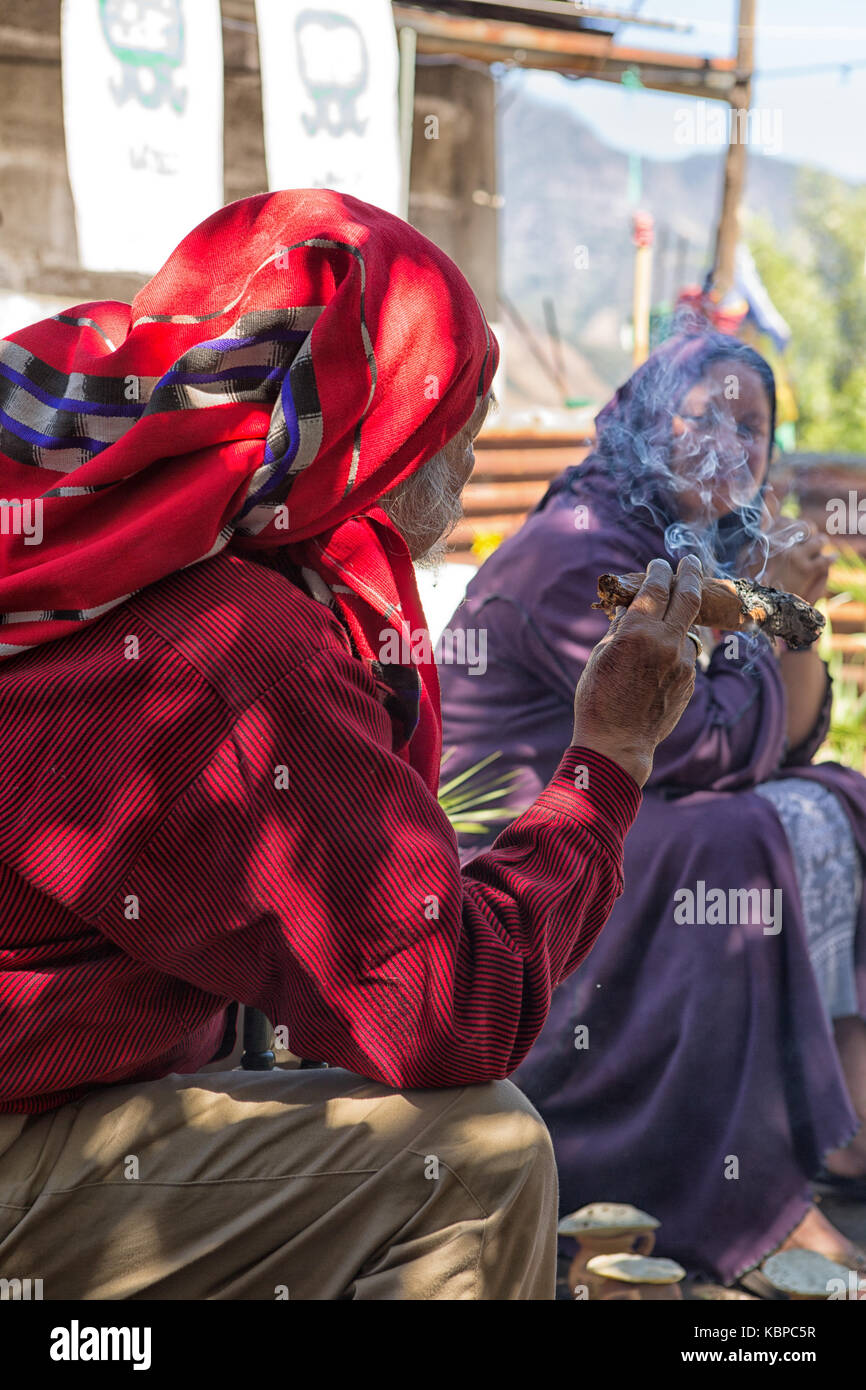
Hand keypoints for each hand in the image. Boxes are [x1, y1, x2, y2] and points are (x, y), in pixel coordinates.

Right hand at [572, 556, 702, 786]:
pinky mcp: (690, 680)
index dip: (658, 571)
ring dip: (680, 618)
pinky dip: (675, 648)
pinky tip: (658, 660)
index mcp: (638, 632)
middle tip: (689, 561)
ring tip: (670, 615)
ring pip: (688, 628)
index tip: (658, 563)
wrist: (617, 743)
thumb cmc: (598, 699)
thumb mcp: (601, 655)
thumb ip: (620, 627)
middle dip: (689, 574)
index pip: (656, 587)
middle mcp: (666, 642)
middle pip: (688, 597)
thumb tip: (629, 607)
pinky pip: (685, 655)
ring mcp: (682, 663)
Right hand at [759, 488, 832, 604]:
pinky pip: (825, 558)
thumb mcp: (744, 555)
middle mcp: (782, 542)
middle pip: (805, 528)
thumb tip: (767, 501)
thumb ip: (757, 530)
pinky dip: (830, 558)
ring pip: (818, 541)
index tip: (793, 532)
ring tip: (820, 546)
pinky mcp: (807, 569)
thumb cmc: (748, 580)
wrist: (756, 603)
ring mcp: (795, 555)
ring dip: (820, 543)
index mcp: (766, 537)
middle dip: (808, 533)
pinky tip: (831, 558)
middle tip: (809, 539)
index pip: (785, 521)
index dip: (791, 525)